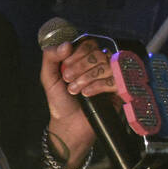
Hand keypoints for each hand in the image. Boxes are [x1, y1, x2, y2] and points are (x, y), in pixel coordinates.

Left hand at [40, 38, 118, 158]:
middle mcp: (99, 65)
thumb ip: (51, 57)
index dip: (77, 53)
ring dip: (87, 78)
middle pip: (98, 53)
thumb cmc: (60, 101)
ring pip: (106, 65)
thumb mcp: (49, 77)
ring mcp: (110, 77)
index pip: (88, 44)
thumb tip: (67, 44)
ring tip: (75, 90)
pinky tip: (87, 94)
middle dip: (80, 66)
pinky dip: (98, 86)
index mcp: (84, 58)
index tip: (65, 66)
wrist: (69, 124)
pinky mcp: (117, 90)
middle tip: (68, 79)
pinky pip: (114, 80)